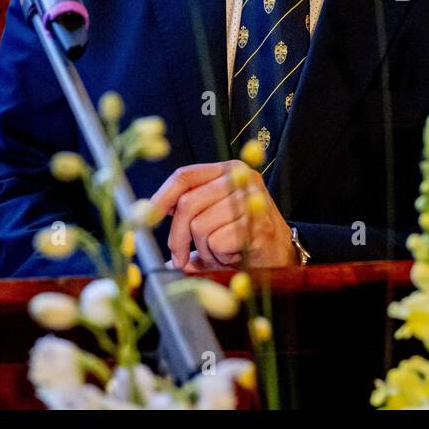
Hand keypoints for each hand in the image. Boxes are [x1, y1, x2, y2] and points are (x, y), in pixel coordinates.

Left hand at [151, 161, 295, 271]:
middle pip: (187, 203)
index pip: (184, 176)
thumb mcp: (214, 217)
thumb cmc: (242, 236)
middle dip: (177, 237)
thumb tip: (147, 218)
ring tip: (220, 253)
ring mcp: (251, 200)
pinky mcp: (257, 224)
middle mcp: (241, 178)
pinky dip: (219, 257)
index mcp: (228, 170)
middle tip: (179, 258)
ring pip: (200, 226)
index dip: (161, 197)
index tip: (147, 217)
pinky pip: (216, 243)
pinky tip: (233, 256)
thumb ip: (186, 214)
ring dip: (204, 250)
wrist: (282, 256)